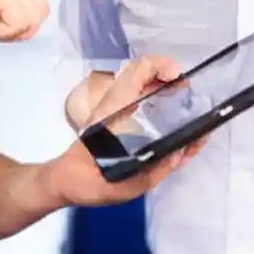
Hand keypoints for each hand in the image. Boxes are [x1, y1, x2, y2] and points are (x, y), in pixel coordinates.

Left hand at [42, 56, 208, 207]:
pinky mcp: (114, 114)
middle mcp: (113, 103)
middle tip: (188, 95)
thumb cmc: (89, 183)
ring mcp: (112, 107)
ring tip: (183, 102)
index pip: (136, 71)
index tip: (179, 82)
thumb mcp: (127, 186)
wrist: (65, 181)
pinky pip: (136, 95)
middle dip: (168, 76)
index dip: (160, 67)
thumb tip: (182, 150)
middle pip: (140, 70)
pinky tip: (168, 113)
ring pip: (139, 81)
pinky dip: (155, 95)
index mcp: (114, 112)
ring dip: (163, 84)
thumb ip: (157, 170)